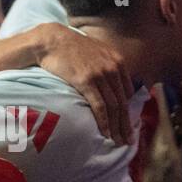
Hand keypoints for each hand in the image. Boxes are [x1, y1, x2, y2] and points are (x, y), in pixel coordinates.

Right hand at [36, 23, 135, 143]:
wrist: (52, 40)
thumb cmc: (71, 46)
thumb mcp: (96, 52)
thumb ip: (107, 66)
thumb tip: (110, 84)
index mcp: (118, 61)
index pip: (128, 92)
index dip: (129, 110)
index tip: (128, 124)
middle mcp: (113, 68)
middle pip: (123, 102)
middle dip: (126, 124)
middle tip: (128, 141)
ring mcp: (100, 75)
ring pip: (114, 107)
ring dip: (117, 127)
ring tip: (118, 141)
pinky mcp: (86, 81)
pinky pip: (99, 106)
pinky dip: (104, 121)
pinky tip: (105, 133)